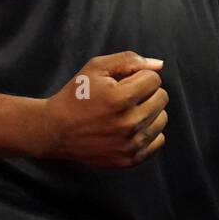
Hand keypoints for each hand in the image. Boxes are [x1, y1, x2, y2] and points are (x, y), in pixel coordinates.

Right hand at [39, 51, 168, 167]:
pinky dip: (149, 131)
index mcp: (121, 98)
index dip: (139, 76)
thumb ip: (129, 60)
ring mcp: (131, 144)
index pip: (154, 79)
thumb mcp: (96, 67)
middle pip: (161, 98)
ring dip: (149, 111)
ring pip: (162, 118)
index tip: (124, 82)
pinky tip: (130, 127)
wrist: (56, 130)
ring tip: (127, 111)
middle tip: (124, 95)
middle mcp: (129, 123)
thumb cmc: (76, 95)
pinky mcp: (130, 159)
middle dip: (146, 92)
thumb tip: (160, 65)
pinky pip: (159, 140)